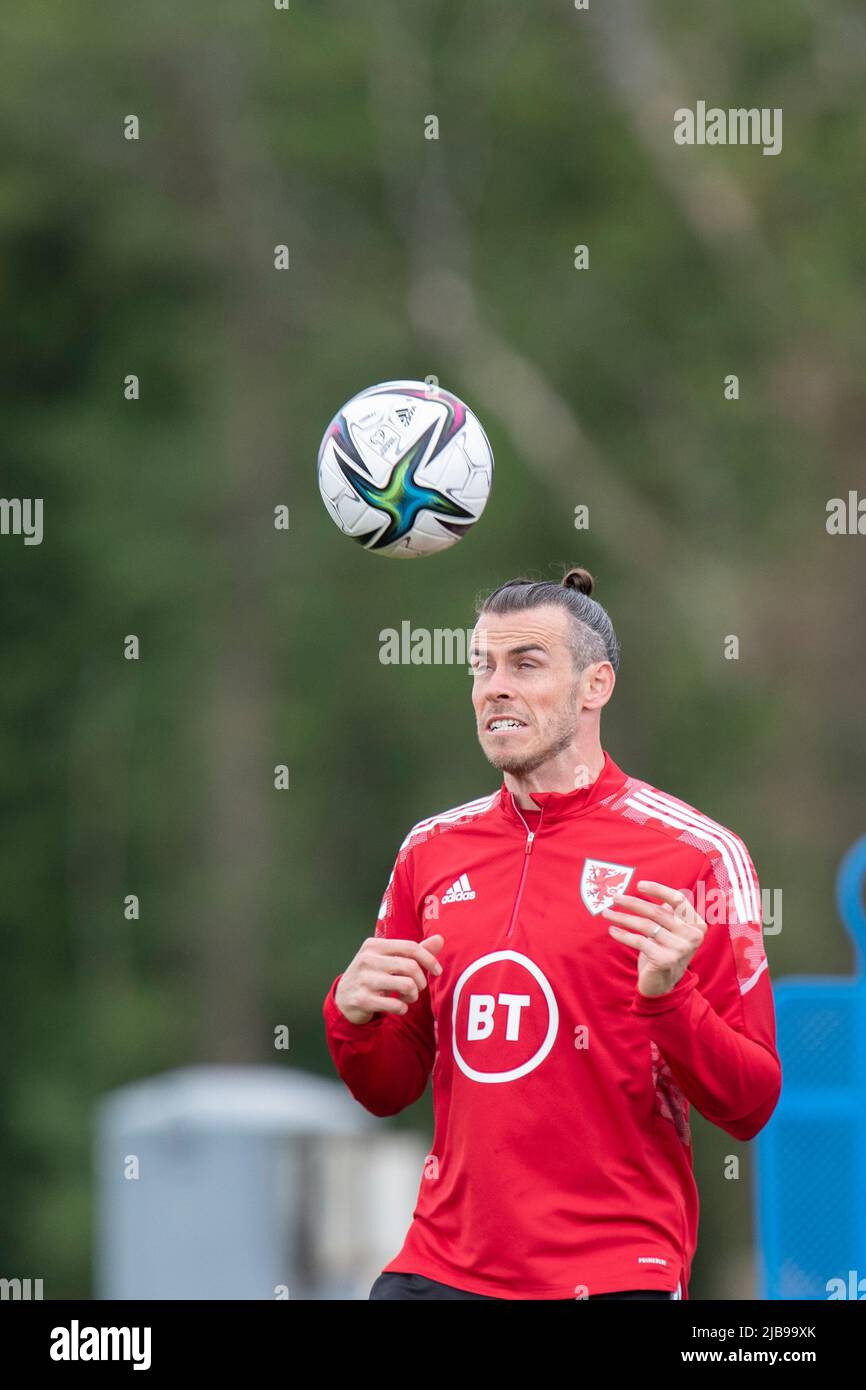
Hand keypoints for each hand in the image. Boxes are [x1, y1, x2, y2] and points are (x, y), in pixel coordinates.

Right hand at [335, 934, 444, 1023]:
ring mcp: (364, 980)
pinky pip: (397, 1005)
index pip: (410, 947)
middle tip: (417, 988)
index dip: (429, 959)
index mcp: (374, 945)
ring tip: (408, 997)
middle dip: (421, 981)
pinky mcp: (363, 1000)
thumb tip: (440, 939)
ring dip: (414, 996)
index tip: (437, 971)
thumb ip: (413, 951)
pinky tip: (398, 1007)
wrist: (343, 998)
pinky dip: (403, 1008)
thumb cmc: (372, 975)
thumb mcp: (388, 959)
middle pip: (411, 967)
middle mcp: (367, 959)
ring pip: (407, 985)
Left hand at [601, 880, 705, 997]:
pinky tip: (613, 930)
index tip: (639, 885)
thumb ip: (666, 911)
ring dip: (623, 917)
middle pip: (658, 912)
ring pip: (646, 926)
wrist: (664, 982)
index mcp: (697, 924)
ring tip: (608, 913)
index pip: (678, 899)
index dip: (658, 890)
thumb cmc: (664, 949)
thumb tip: (643, 887)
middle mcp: (693, 936)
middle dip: (633, 903)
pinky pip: (640, 941)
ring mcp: (680, 949)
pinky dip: (624, 935)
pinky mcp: (665, 960)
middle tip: (615, 897)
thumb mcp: (670, 929)